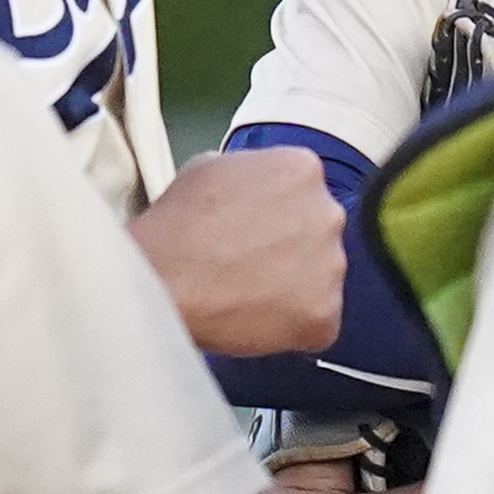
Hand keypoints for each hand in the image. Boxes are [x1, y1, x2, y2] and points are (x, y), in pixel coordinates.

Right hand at [133, 145, 346, 357]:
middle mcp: (327, 214)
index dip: (276, 214)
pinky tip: (254, 317)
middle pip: (318, 234)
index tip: (259, 228)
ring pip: (320, 280)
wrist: (162, 280)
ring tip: (245, 292)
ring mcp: (331, 267)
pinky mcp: (324, 315)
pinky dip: (292, 326)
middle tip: (249, 262)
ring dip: (292, 288)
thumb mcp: (208, 167)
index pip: (305, 192)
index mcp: (302, 170)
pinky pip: (317, 323)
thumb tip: (251, 186)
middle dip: (290, 249)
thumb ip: (249, 173)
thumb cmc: (176, 228)